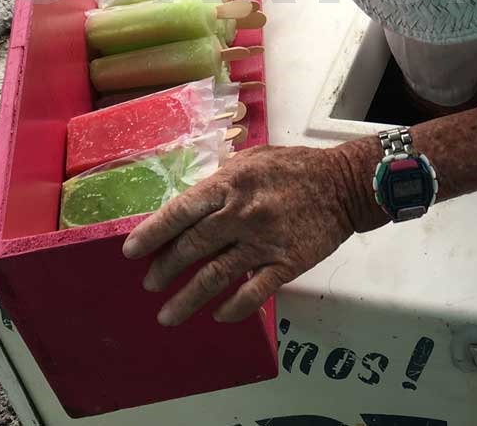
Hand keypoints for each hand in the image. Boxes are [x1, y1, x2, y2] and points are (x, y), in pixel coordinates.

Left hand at [122, 144, 356, 326]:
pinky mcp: (287, 263)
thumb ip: (221, 181)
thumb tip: (188, 206)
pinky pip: (254, 293)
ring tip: (167, 315)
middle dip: (165, 269)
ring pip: (216, 277)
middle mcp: (243, 214)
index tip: (131, 251)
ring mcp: (264, 241)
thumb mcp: (253, 160)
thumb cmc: (296, 168)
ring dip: (187, 299)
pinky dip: (233, 308)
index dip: (152, 233)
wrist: (345, 183)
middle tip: (150, 284)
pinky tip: (218, 315)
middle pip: (193, 247)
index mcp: (231, 184)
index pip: (181, 211)